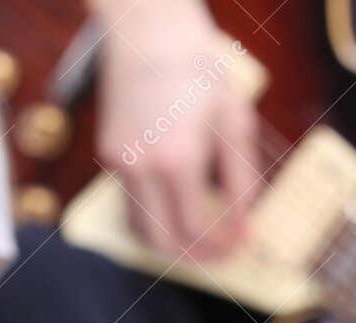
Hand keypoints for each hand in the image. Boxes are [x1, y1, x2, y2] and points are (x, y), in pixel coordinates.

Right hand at [92, 0, 260, 258]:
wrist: (148, 32)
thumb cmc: (198, 68)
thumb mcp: (235, 119)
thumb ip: (242, 178)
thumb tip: (245, 222)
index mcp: (179, 160)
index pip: (197, 229)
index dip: (222, 245)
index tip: (240, 244)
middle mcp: (143, 169)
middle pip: (164, 243)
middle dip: (195, 257)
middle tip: (220, 254)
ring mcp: (121, 165)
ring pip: (141, 230)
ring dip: (170, 244)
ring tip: (198, 239)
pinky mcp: (110, 156)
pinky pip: (131, 203)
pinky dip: (154, 217)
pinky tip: (176, 208)